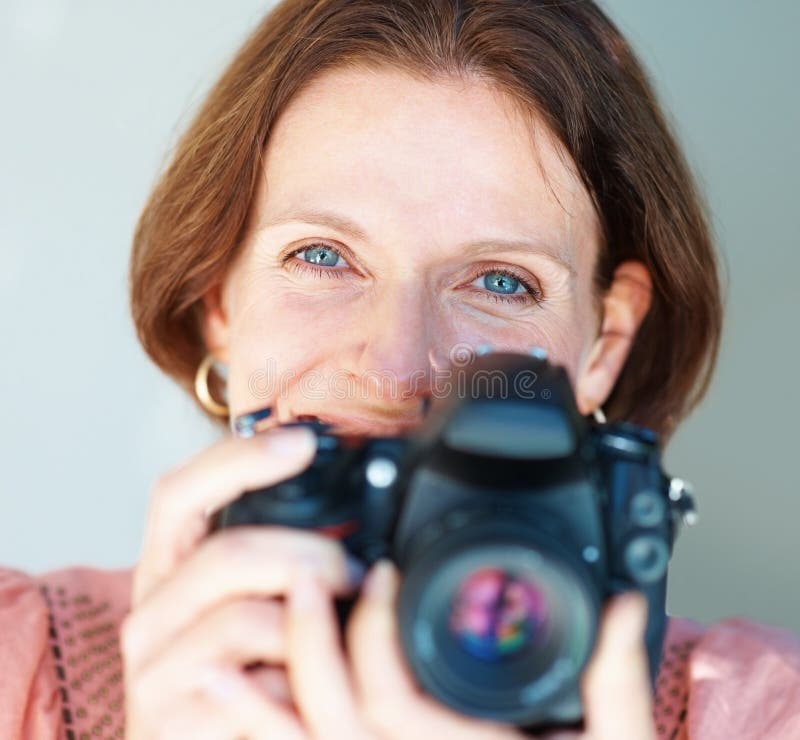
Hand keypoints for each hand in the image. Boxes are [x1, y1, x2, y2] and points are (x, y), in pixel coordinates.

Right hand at [120, 425, 364, 738]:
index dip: (238, 460)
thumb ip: (274, 558)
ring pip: (249, 620)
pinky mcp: (175, 719)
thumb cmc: (237, 668)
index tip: (300, 442)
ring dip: (315, 624)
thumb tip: (352, 518)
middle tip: (355, 575)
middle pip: (229, 554)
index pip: (179, 492)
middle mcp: (149, 610)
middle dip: (311, 557)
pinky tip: (313, 686)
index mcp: (167, 566)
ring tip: (347, 633)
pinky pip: (262, 687)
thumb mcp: (248, 600)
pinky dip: (302, 682)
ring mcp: (155, 668)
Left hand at [283, 561, 656, 739]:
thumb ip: (618, 682)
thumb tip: (622, 606)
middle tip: (300, 573)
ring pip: (309, 739)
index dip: (374, 631)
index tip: (376, 569)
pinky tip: (258, 675)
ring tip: (272, 614)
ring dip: (280, 676)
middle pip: (330, 716)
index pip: (388, 701)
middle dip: (308, 641)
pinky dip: (276, 715)